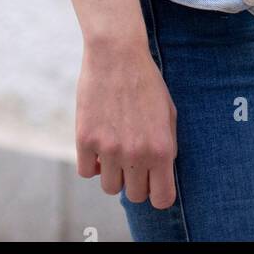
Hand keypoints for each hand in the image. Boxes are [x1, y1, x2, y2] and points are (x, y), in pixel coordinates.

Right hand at [76, 34, 178, 208]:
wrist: (117, 53)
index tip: (152, 183)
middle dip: (135, 181)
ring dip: (112, 173)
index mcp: (161, 149)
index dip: (157, 193)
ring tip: (115, 149)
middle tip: (133, 160)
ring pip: (109, 187)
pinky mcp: (85, 139)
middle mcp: (136, 154)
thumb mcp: (168, 113)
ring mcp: (109, 149)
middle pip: (134, 195)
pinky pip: (86, 171)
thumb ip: (167, 147)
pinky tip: (98, 143)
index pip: (161, 199)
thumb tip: (161, 176)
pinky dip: (91, 162)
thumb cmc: (146, 81)